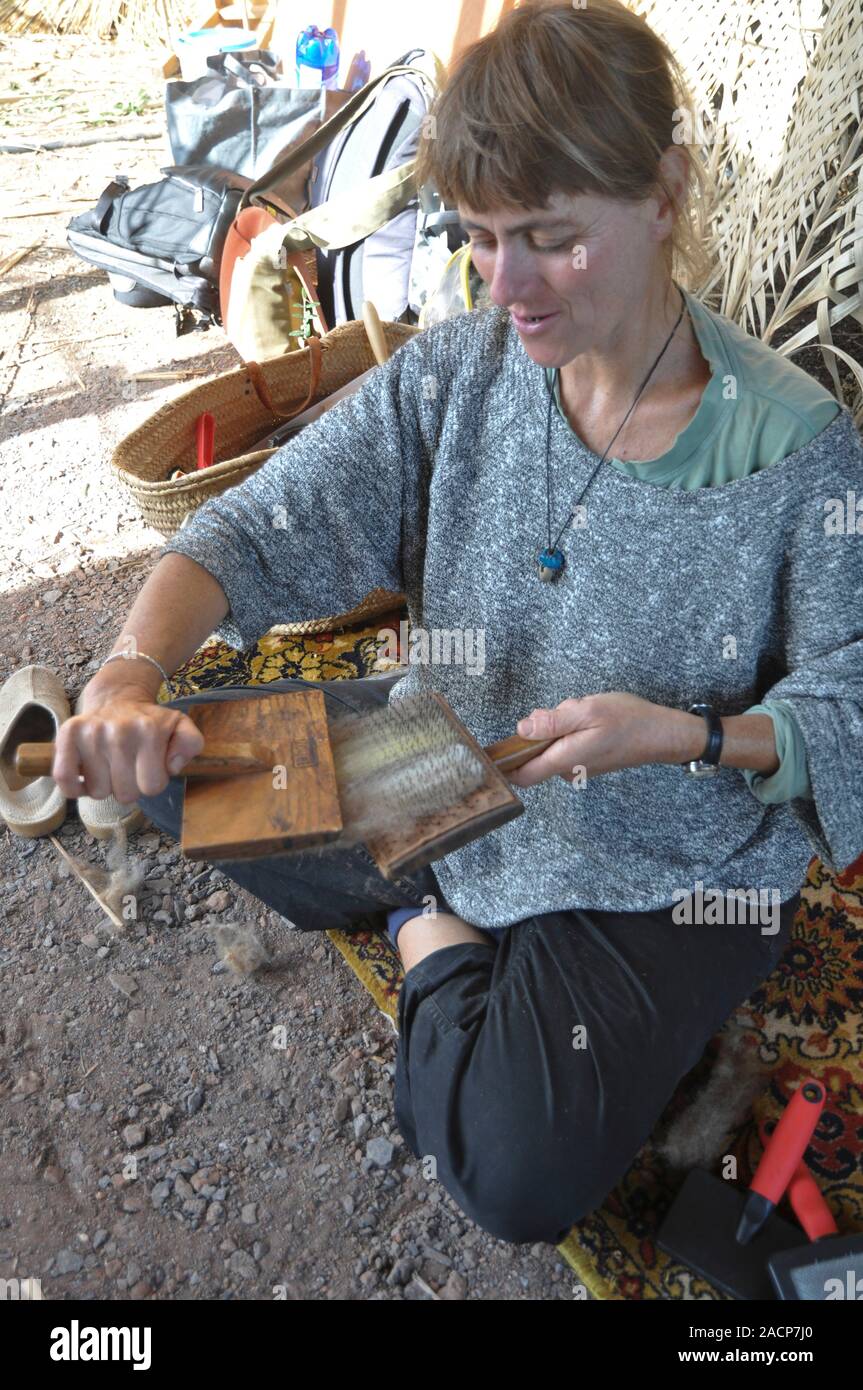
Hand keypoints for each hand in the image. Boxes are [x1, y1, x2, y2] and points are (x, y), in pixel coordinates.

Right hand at [52, 677, 204, 801]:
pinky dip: (75, 786)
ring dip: (105, 785)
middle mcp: (119, 731)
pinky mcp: (67, 735)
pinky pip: (65, 779)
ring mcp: (91, 733)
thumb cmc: (150, 722)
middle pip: (125, 794)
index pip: (152, 787)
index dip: (152, 782)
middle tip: (128, 766)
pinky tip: (87, 774)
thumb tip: (172, 765)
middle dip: (129, 786)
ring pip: (98, 792)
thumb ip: (190, 744)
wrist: (117, 698)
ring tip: (110, 764)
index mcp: (149, 731)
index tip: (149, 767)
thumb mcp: (180, 726)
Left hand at [508, 692, 671, 787]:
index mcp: (564, 759)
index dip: (503, 764)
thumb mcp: (587, 711)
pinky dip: (573, 729)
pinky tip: (594, 721)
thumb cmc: (628, 720)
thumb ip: (553, 721)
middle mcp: (568, 770)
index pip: (521, 775)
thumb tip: (521, 729)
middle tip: (568, 711)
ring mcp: (578, 768)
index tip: (494, 748)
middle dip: (543, 728)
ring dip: (561, 726)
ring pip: (552, 745)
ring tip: (586, 714)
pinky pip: (567, 745)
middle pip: (536, 752)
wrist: (662, 734)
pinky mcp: (587, 762)